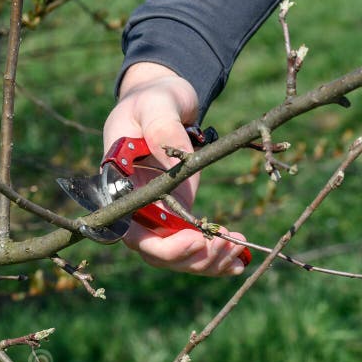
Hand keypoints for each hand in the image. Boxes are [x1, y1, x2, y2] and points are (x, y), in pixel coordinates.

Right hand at [103, 62, 247, 275]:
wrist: (161, 101)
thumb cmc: (152, 100)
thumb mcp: (155, 106)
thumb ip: (161, 128)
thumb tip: (172, 158)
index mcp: (120, 191)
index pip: (134, 235)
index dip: (163, 247)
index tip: (195, 240)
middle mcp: (135, 212)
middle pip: (157, 254)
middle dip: (192, 258)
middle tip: (227, 244)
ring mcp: (156, 217)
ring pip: (177, 257)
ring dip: (208, 261)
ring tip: (240, 251)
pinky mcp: (177, 216)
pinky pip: (193, 246)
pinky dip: (216, 256)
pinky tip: (241, 258)